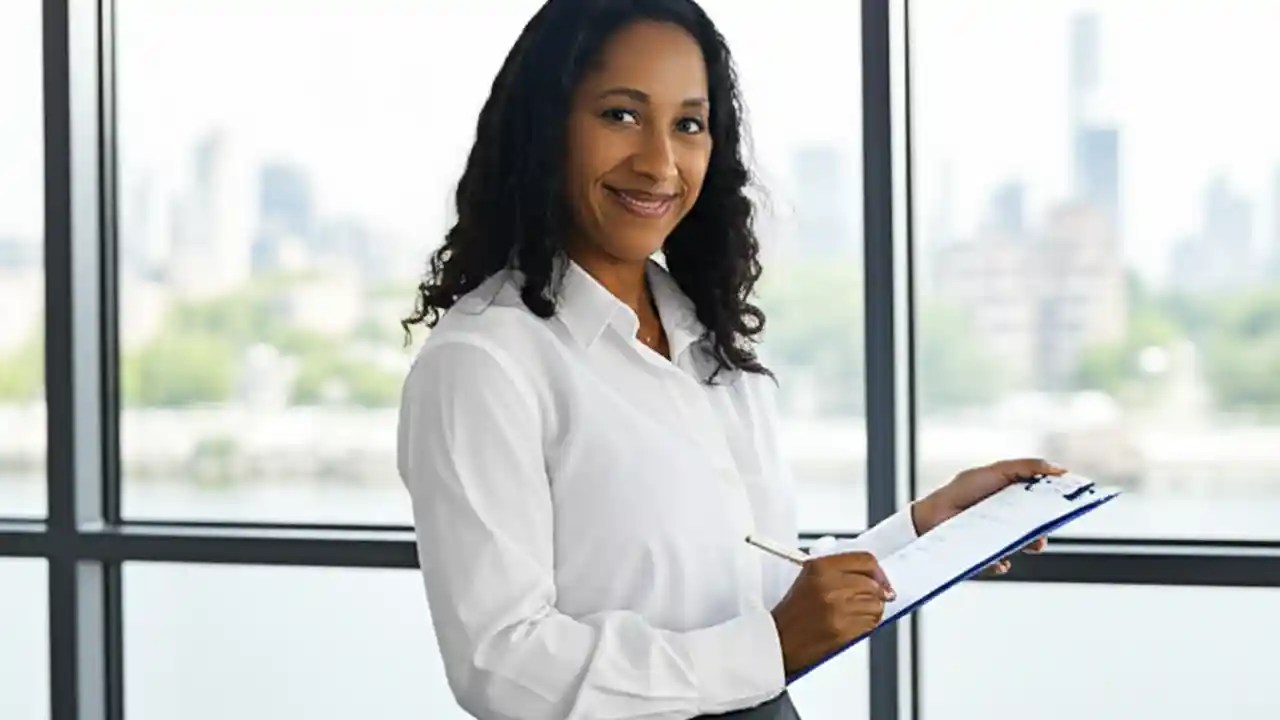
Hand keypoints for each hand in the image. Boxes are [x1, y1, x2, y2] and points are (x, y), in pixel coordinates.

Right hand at [770, 552, 894, 677]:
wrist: (777, 640)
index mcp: (821, 568)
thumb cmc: (791, 612)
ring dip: (872, 610)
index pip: (865, 561)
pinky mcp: (843, 631)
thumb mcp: (808, 578)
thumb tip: (872, 576)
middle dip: (877, 593)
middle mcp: (830, 586)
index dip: (878, 572)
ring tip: (856, 613)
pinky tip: (852, 624)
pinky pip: (870, 624)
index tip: (882, 579)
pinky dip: (867, 624)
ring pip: (876, 606)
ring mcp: (838, 609)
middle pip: (874, 585)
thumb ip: (839, 571)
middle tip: (871, 598)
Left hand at [911, 458, 1066, 574]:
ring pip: (1022, 546)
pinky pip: (1000, 564)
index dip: (1053, 504)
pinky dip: (1002, 563)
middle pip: (1035, 528)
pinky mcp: (985, 556)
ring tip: (1030, 545)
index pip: (1040, 503)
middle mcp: (1006, 519)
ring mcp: (996, 538)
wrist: (930, 518)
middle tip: (1043, 534)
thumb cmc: (961, 491)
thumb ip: (1025, 467)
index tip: (1068, 505)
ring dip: (1029, 547)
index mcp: (1011, 498)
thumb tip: (1058, 469)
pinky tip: (1000, 560)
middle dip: (1042, 532)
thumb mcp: (995, 473)